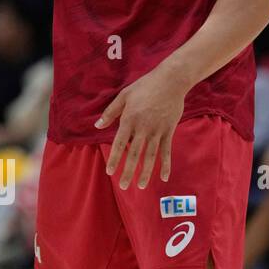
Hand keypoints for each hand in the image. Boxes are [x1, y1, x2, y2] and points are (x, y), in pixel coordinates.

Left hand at [95, 64, 189, 189]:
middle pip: (134, 154)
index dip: (115, 159)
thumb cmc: (144, 86)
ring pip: (150, 156)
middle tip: (123, 186)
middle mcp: (143, 128)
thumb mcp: (123, 96)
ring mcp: (158, 131)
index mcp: (129, 120)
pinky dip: (166, 165)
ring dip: (145, 173)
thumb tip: (97, 126)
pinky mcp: (169, 131)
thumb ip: (110, 112)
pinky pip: (167, 151)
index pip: (120, 144)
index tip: (110, 172)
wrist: (170, 81)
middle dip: (128, 171)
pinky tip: (163, 177)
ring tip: (140, 186)